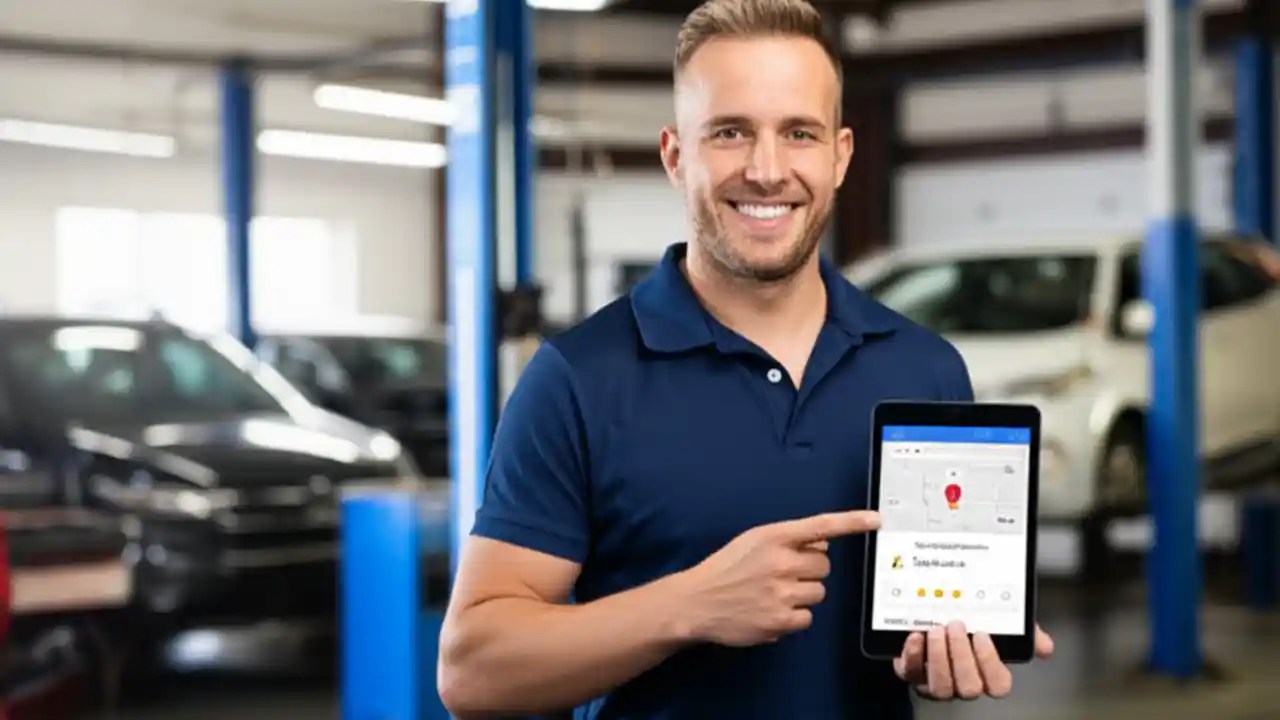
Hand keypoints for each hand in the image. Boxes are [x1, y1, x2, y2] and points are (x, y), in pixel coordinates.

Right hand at [679, 510, 880, 646]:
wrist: (696, 602)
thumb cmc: (725, 569)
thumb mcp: (753, 541)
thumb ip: (788, 540)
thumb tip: (824, 543)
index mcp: (772, 537)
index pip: (820, 526)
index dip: (851, 522)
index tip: (876, 520)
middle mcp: (779, 562)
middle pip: (824, 564)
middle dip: (809, 569)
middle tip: (782, 574)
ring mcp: (781, 592)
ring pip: (819, 592)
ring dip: (803, 593)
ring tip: (774, 593)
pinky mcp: (780, 620)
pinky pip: (807, 617)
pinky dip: (793, 616)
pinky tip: (771, 610)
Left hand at [893, 622, 1053, 700]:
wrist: (931, 614)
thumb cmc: (971, 623)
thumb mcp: (1001, 623)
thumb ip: (1024, 633)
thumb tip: (1045, 646)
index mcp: (987, 674)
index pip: (998, 685)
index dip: (990, 662)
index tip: (982, 634)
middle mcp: (963, 683)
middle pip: (969, 688)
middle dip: (962, 656)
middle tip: (955, 625)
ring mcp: (936, 683)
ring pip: (941, 687)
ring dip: (938, 656)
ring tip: (937, 629)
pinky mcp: (911, 673)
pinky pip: (910, 673)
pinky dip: (912, 654)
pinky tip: (916, 635)